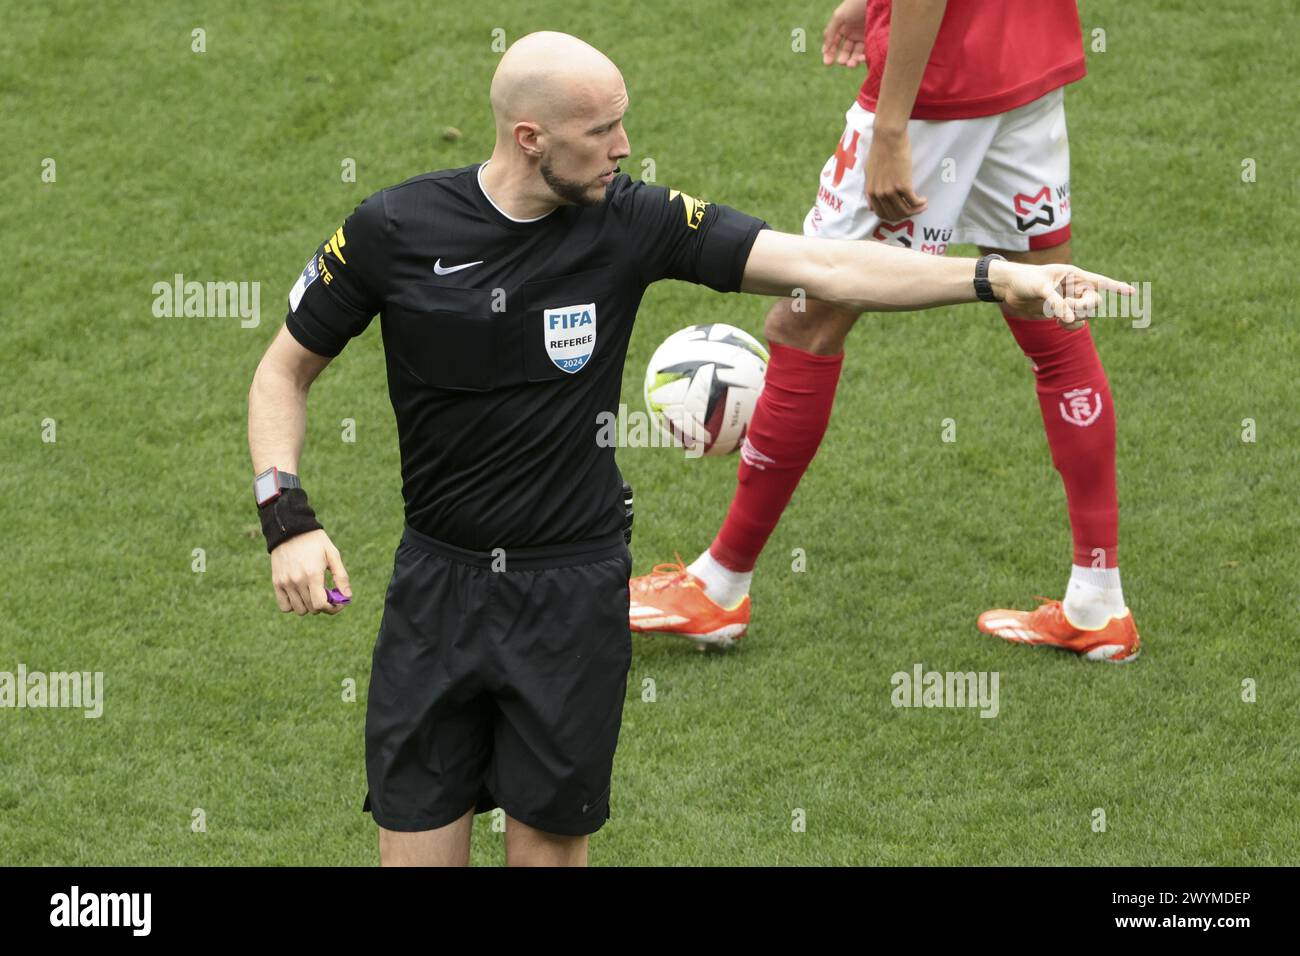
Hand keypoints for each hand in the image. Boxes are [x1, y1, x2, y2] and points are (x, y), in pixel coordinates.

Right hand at [270, 528, 351, 615]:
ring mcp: (285, 583)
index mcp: (313, 574)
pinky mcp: (276, 583)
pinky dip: (293, 606)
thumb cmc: (315, 542)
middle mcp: (297, 580)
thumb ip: (341, 576)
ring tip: (313, 593)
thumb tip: (347, 597)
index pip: (320, 604)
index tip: (337, 603)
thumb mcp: (333, 554)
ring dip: (309, 606)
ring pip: (299, 610)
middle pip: (311, 609)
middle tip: (327, 594)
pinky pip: (284, 607)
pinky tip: (300, 595)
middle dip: (323, 605)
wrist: (290, 529)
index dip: (332, 608)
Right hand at [822, 0, 868, 66]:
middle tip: (841, 62)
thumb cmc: (855, 4)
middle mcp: (852, 33)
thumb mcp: (839, 16)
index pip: (834, 44)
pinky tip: (860, 59)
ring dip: (852, 61)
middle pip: (845, 51)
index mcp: (842, 27)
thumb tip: (824, 50)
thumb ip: (830, 32)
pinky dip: (862, 58)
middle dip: (842, 59)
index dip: (829, 53)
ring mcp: (863, 37)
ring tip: (850, 64)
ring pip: (855, 54)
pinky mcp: (873, 40)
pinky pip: (866, 52)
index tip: (827, 62)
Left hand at [865, 127, 926, 221]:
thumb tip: (871, 207)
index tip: (901, 212)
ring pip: (905, 210)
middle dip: (906, 215)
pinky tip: (924, 200)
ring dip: (916, 211)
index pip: (881, 214)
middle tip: (914, 210)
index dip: (893, 216)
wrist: (888, 138)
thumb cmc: (880, 150)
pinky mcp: (903, 185)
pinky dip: (920, 204)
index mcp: (870, 191)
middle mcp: (879, 194)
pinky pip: (913, 202)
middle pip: (894, 215)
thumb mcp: (869, 172)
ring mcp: (890, 191)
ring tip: (923, 205)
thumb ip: (870, 190)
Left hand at [990, 261, 1134, 329]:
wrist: (1009, 289)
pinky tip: (1058, 323)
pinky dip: (1070, 325)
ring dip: (1075, 318)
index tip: (1133, 293)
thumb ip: (1056, 303)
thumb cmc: (1024, 280)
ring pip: (1085, 315)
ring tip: (1057, 316)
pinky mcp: (1061, 313)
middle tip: (1066, 308)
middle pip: (1094, 303)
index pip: (1100, 281)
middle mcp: (1075, 288)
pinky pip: (1076, 323)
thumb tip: (1068, 319)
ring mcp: (1069, 302)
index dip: (1117, 287)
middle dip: (1083, 308)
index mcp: (1074, 275)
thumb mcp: (1041, 288)